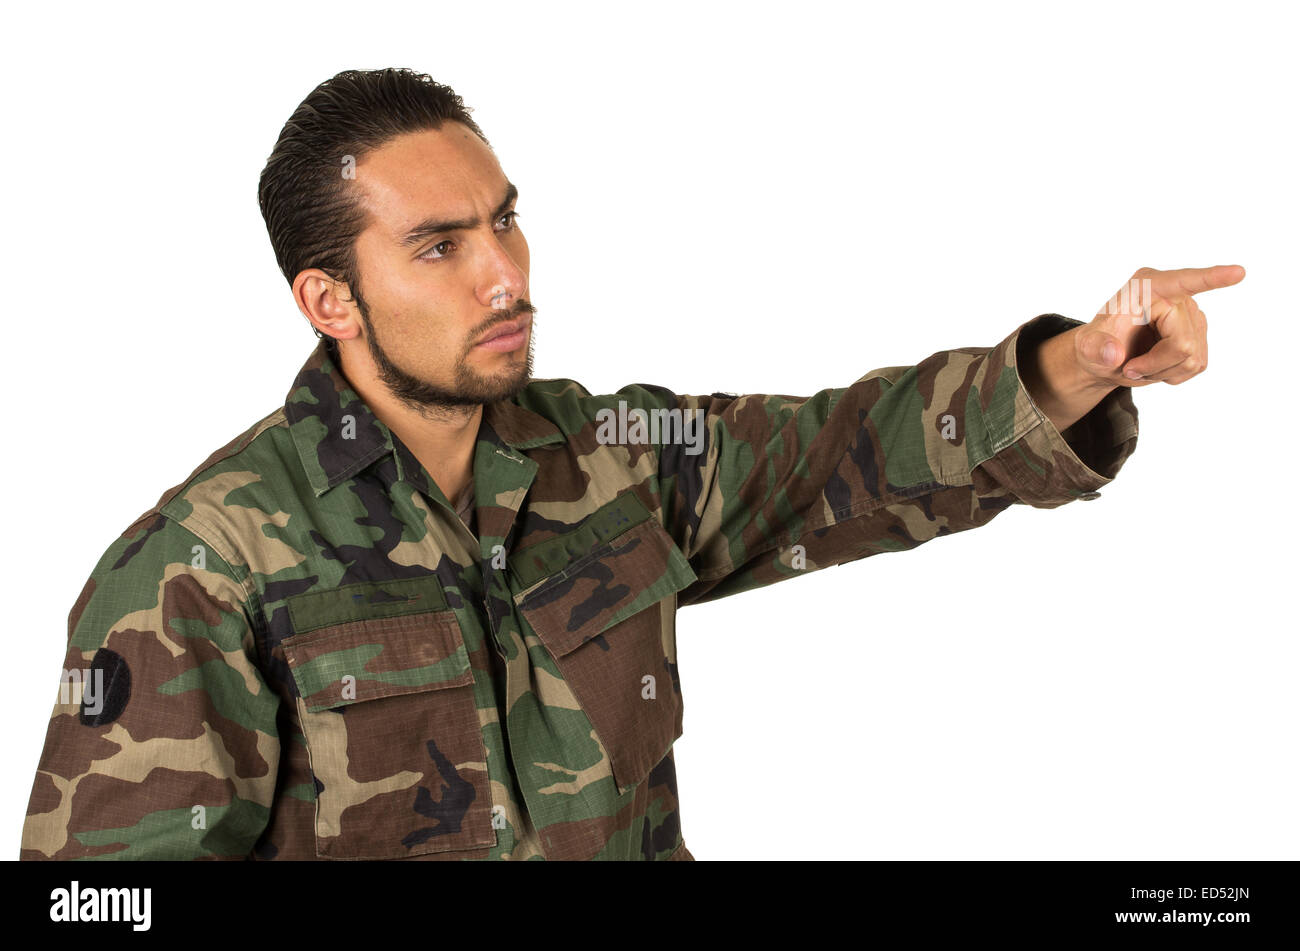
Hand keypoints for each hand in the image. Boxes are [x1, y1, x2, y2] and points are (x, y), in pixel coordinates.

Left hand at [1073, 264, 1245, 386]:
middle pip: (1182, 344)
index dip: (1211, 278)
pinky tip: (1157, 364)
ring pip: (1192, 358)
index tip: (1238, 273)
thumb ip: (1094, 349)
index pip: (1182, 282)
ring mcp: (1192, 314)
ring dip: (1163, 371)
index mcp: (1147, 286)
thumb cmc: (1096, 345)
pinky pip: (1197, 364)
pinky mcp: (1200, 334)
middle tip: (1129, 367)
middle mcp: (1175, 296)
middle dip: (1155, 364)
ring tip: (1140, 363)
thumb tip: (1112, 354)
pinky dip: (1173, 374)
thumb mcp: (1086, 348)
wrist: (1106, 357)